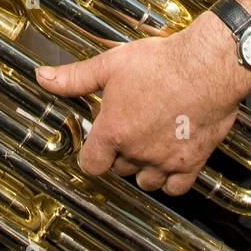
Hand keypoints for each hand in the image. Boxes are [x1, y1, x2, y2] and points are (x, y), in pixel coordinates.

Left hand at [35, 13, 250, 194]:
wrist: (207, 65)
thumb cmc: (162, 63)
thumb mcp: (111, 64)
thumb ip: (75, 77)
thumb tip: (43, 77)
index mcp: (114, 132)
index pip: (90, 164)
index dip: (91, 154)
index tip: (97, 143)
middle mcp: (137, 151)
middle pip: (118, 168)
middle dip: (119, 152)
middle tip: (128, 127)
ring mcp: (166, 160)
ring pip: (145, 181)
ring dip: (143, 167)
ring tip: (147, 141)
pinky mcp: (192, 163)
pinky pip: (176, 187)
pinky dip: (171, 179)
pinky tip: (170, 158)